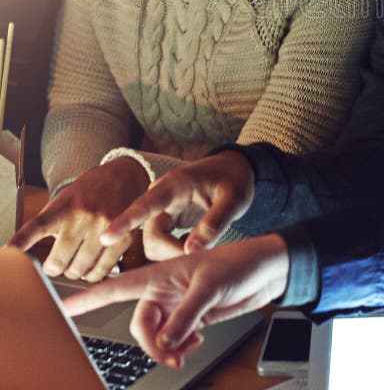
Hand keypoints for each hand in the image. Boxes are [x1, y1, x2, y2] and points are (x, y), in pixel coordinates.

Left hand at [9, 158, 150, 280]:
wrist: (125, 175)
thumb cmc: (90, 190)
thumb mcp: (65, 199)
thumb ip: (48, 223)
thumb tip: (24, 254)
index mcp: (64, 207)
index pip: (36, 228)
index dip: (20, 243)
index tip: (6, 253)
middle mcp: (84, 217)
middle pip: (57, 264)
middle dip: (56, 266)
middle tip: (60, 259)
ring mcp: (105, 229)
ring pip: (79, 271)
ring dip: (75, 271)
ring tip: (77, 260)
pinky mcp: (123, 238)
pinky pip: (101, 271)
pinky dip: (93, 274)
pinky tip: (92, 266)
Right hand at [63, 234, 289, 367]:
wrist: (266, 270)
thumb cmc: (239, 263)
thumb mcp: (210, 288)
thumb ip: (184, 316)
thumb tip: (163, 344)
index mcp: (160, 273)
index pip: (116, 287)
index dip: (86, 299)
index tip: (59, 309)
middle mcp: (164, 289)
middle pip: (140, 324)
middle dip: (153, 343)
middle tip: (174, 355)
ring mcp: (177, 304)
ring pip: (157, 335)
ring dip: (168, 347)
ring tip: (189, 348)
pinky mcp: (192, 316)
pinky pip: (174, 338)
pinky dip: (180, 346)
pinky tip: (195, 342)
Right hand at [100, 150, 254, 260]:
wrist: (234, 171)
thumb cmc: (234, 180)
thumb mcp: (233, 199)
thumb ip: (214, 223)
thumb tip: (190, 251)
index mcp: (175, 185)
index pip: (145, 204)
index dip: (126, 220)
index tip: (106, 236)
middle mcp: (162, 198)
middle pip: (151, 236)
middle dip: (171, 252)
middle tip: (201, 253)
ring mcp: (162, 211)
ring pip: (154, 245)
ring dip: (174, 254)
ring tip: (203, 247)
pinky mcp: (166, 222)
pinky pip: (161, 245)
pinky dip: (176, 253)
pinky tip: (196, 246)